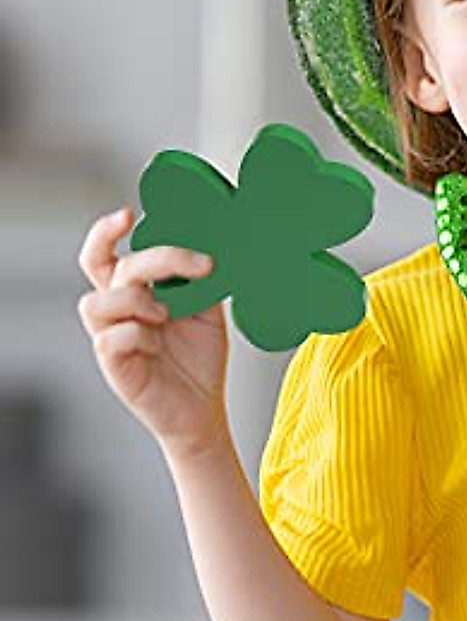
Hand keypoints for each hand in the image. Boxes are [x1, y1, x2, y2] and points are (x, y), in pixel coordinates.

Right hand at [78, 207, 230, 459]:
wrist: (205, 406)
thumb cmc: (199, 357)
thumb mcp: (207, 308)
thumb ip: (201, 279)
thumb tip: (215, 244)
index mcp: (135, 292)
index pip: (105, 255)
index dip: (106, 232)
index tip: (129, 214)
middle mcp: (118, 312)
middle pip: (108, 268)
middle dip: (152, 259)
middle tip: (196, 265)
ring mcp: (112, 339)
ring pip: (97, 303)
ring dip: (137, 300)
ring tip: (167, 315)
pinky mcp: (115, 367)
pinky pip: (111, 339)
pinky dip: (139, 334)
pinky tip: (157, 343)